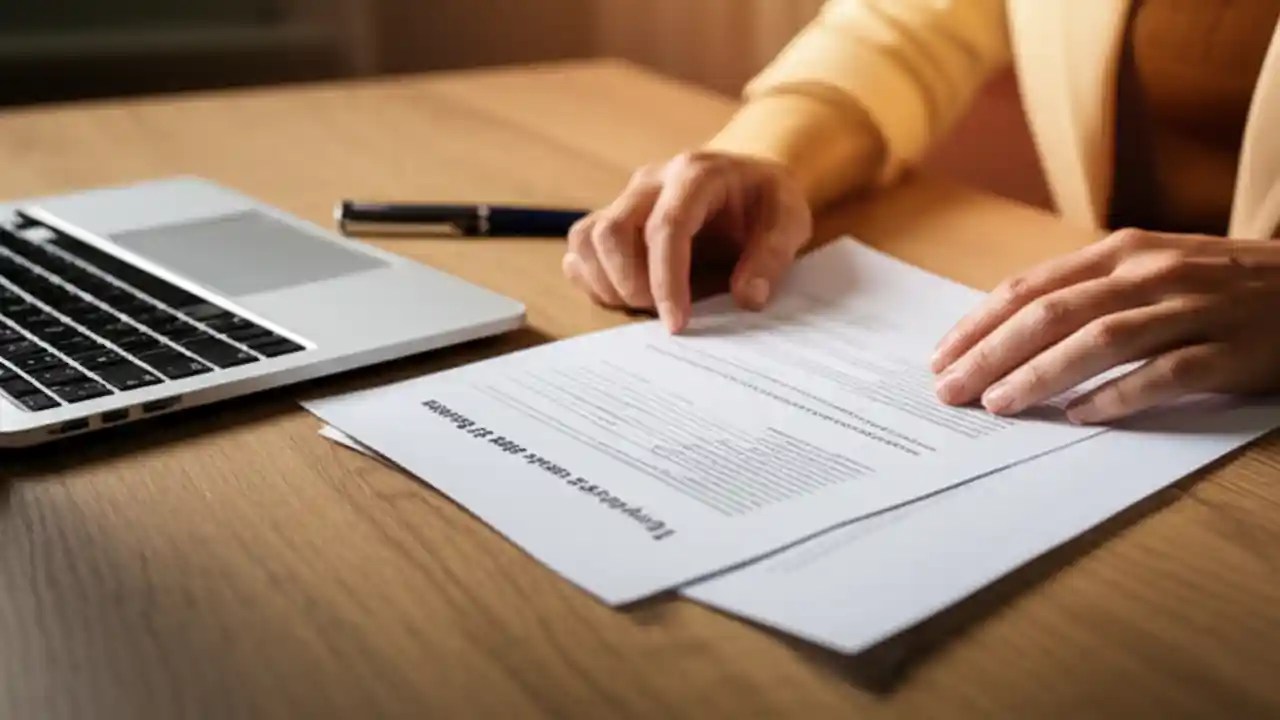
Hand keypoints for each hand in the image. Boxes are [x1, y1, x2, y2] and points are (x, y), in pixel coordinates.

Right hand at [562, 151, 811, 332]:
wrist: (746, 181)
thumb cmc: (765, 202)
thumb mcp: (790, 221)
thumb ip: (772, 257)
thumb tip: (748, 298)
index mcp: (695, 175)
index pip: (666, 227)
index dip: (666, 281)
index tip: (677, 324)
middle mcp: (651, 182)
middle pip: (610, 231)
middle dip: (630, 285)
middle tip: (662, 315)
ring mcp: (625, 199)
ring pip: (585, 240)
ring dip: (607, 285)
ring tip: (645, 306)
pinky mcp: (612, 218)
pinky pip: (581, 251)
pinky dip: (594, 281)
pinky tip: (627, 296)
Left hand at [931, 228, 1279, 423]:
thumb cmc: (1222, 284)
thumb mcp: (1152, 270)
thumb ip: (1089, 292)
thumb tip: (1010, 333)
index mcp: (1123, 252)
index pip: (1031, 288)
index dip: (980, 324)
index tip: (942, 357)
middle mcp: (1152, 273)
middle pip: (1052, 313)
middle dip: (991, 353)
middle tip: (949, 390)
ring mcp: (1194, 308)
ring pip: (1100, 340)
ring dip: (1040, 374)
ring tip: (998, 404)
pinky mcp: (1231, 348)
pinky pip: (1165, 373)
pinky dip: (1118, 396)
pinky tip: (1080, 416)